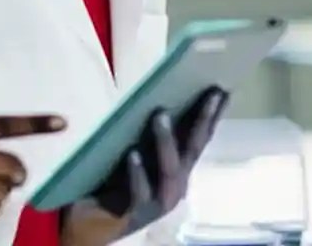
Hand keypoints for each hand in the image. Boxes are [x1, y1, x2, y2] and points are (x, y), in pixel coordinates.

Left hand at [91, 87, 227, 226]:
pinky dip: (137, 173)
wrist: (89, 221)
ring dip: (166, 142)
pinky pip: (139, 192)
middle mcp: (173, 185)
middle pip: (191, 150)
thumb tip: (153, 95)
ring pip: (168, 170)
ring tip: (160, 113)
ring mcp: (157, 202)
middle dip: (202, 121)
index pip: (197, 139)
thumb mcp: (128, 150)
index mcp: (175, 169)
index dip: (211, 116)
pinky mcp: (134, 214)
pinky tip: (132, 154)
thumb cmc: (110, 181)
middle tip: (209, 94)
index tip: (222, 90)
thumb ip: (141, 132)